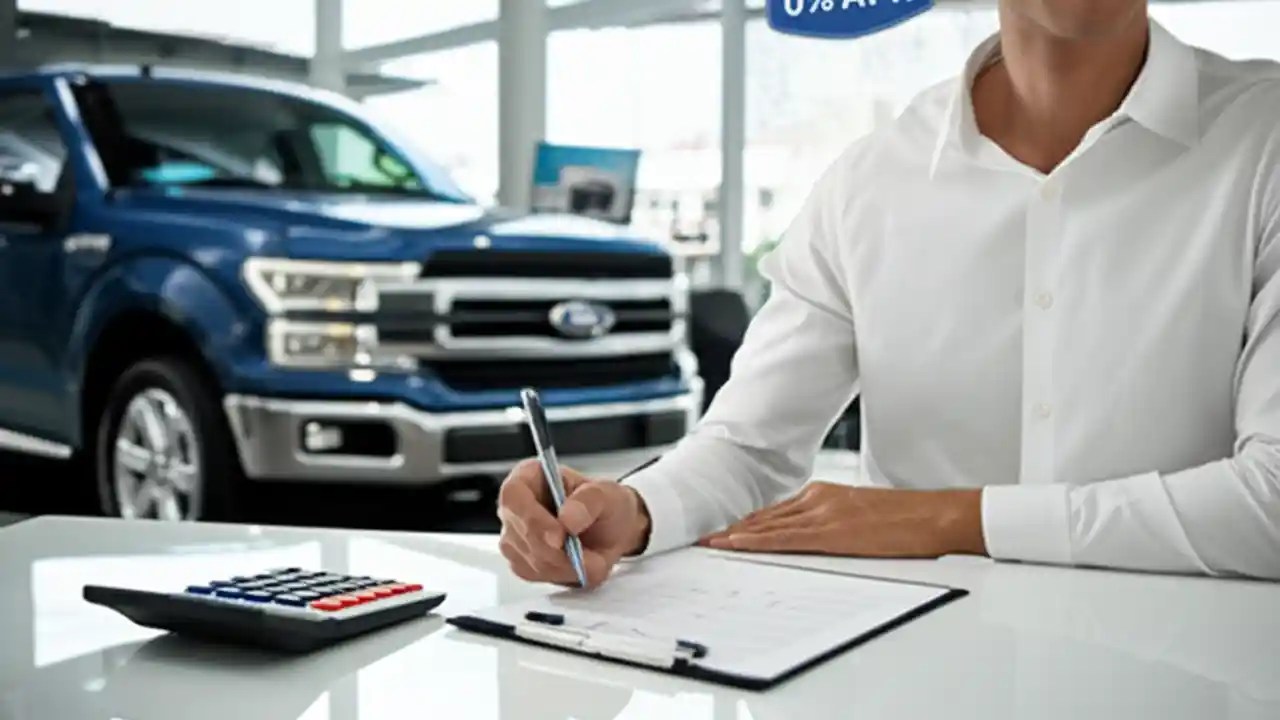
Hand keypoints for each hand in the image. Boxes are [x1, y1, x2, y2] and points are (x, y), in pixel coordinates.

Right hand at [497, 458, 651, 586]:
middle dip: (555, 552)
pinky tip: (580, 564)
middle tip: (586, 557)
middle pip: (518, 535)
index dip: (531, 518)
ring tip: (592, 558)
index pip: (513, 496)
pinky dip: (563, 575)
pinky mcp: (522, 562)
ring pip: (529, 560)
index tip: (559, 537)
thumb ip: (588, 501)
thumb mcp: (607, 494)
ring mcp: (515, 537)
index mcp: (529, 477)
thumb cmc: (605, 504)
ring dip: (564, 566)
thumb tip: (568, 518)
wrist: (613, 530)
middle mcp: (516, 508)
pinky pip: (537, 575)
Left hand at [699, 482, 985, 557]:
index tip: (722, 532)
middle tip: (702, 539)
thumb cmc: (905, 520)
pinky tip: (737, 544)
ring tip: (708, 544)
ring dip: (735, 535)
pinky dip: (757, 540)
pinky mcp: (832, 531)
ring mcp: (823, 513)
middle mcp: (818, 498)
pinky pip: (786, 537)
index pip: (775, 511)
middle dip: (732, 528)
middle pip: (764, 516)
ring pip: (768, 525)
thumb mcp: (860, 517)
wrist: (934, 516)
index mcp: (825, 494)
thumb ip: (831, 523)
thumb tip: (809, 539)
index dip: (745, 523)